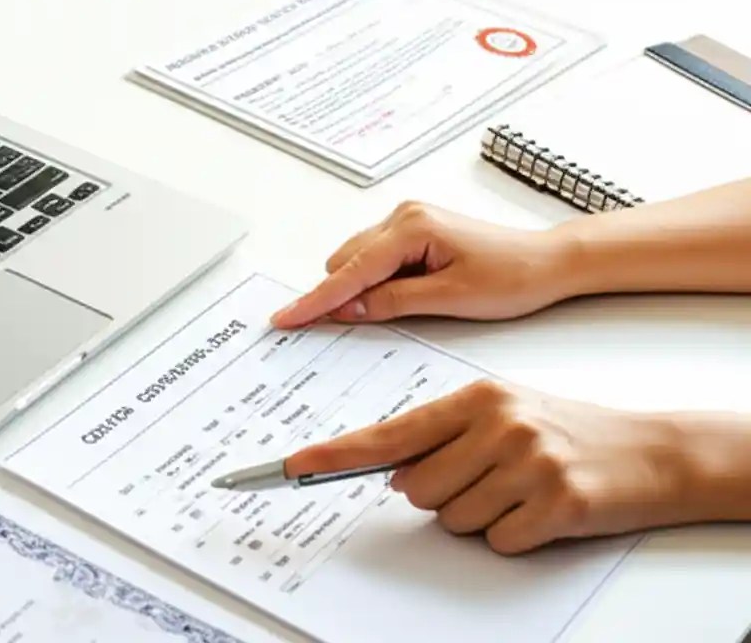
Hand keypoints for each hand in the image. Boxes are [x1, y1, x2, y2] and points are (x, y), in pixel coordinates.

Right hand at [272, 201, 576, 327]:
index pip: (349, 272)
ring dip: (361, 289)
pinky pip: (373, 257)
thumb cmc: (512, 277)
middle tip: (369, 323)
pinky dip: (374, 280)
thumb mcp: (448, 300)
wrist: (547, 262)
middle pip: (344, 263)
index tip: (285, 318)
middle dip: (344, 296)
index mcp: (410, 228)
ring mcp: (405, 220)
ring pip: (355, 261)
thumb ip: (391, 302)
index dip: (316, 300)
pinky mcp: (411, 230)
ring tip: (407, 304)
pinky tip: (403, 293)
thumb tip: (345, 310)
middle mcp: (402, 216)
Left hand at [284, 380, 698, 554]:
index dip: (334, 456)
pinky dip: (514, 534)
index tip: (291, 466)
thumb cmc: (562, 429)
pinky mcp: (555, 504)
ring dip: (479, 515)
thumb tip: (390, 471)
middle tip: (488, 475)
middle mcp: (497, 425)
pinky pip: (497, 540)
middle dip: (441, 493)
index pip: (388, 435)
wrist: (648, 451)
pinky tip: (540, 508)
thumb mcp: (499, 412)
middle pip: (416, 490)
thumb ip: (440, 434)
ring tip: (519, 487)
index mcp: (475, 398)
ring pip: (452, 519)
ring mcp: (527, 464)